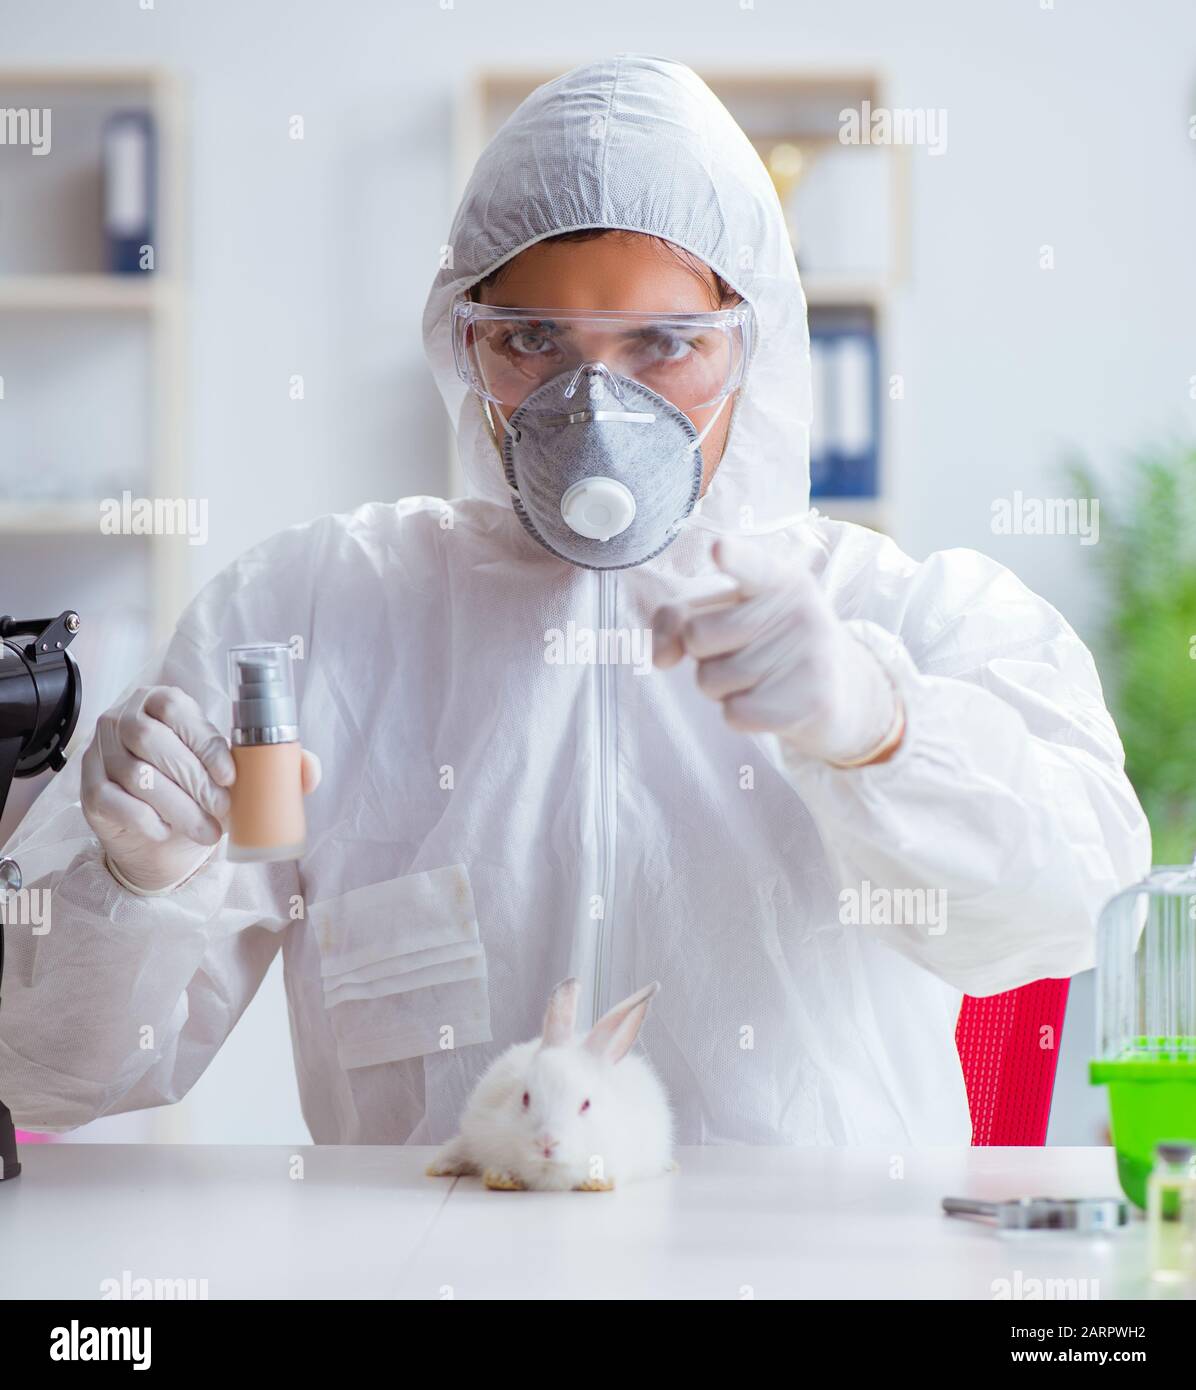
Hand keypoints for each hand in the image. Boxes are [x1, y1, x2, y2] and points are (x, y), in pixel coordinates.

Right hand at [82, 685, 321, 892]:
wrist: (163, 830)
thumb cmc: (202, 787)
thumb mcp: (237, 771)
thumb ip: (275, 765)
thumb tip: (311, 769)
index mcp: (160, 700)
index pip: (176, 710)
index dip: (205, 743)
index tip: (232, 777)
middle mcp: (122, 719)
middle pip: (152, 742)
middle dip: (194, 780)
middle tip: (223, 810)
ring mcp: (100, 754)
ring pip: (136, 776)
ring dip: (177, 807)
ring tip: (207, 832)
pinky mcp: (89, 790)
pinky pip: (113, 801)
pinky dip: (145, 819)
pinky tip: (166, 832)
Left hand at [652, 537, 900, 764]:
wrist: (837, 690)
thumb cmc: (768, 643)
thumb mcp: (728, 614)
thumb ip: (678, 618)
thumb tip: (661, 656)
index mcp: (777, 578)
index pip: (750, 566)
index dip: (734, 557)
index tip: (720, 548)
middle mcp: (798, 609)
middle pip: (697, 635)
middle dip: (703, 654)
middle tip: (741, 652)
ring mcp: (810, 655)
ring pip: (710, 681)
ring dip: (721, 688)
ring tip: (759, 677)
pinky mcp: (812, 700)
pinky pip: (734, 713)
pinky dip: (740, 713)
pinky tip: (770, 701)